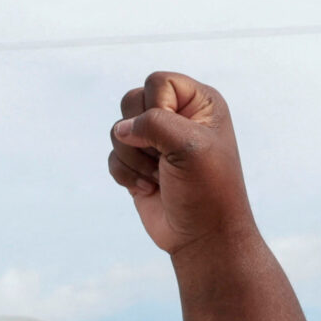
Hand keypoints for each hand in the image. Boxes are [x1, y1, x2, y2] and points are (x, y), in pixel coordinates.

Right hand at [108, 72, 256, 255]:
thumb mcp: (189, 147)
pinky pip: (113, 156)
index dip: (158, 107)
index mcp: (199, 103)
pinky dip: (127, 175)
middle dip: (143, 137)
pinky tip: (150, 190)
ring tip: (160, 178)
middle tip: (166, 160)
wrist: (203, 238)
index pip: (158, 82)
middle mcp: (176, 116)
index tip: (179, 138)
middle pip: (131, 101)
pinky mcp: (137, 164)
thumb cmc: (207, 191)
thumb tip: (122, 129)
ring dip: (135, 160)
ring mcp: (155, 141)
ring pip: (118, 130)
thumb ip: (153, 123)